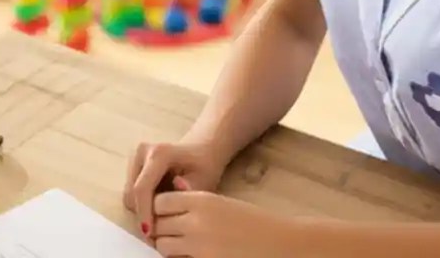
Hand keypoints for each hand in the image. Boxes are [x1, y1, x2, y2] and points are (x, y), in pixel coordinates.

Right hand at [123, 140, 226, 237]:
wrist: (201, 148)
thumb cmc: (205, 165)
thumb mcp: (204, 180)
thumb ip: (188, 192)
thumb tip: (169, 203)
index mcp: (159, 153)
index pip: (142, 188)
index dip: (144, 213)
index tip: (150, 234)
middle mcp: (142, 151)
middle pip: (132, 192)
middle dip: (142, 213)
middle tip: (158, 232)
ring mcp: (135, 156)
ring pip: (129, 194)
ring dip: (142, 208)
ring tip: (163, 216)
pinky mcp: (132, 163)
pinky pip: (131, 191)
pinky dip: (142, 203)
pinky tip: (160, 206)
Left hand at [152, 177, 288, 257]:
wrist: (281, 244)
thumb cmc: (254, 222)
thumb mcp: (222, 203)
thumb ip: (194, 201)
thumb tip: (172, 189)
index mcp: (201, 201)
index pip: (160, 202)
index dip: (160, 208)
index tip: (167, 214)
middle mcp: (196, 222)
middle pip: (158, 224)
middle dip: (162, 228)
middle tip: (172, 231)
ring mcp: (199, 246)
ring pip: (162, 246)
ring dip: (168, 246)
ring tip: (182, 246)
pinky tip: (192, 256)